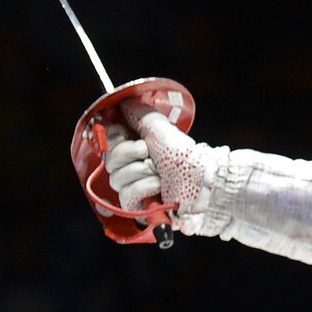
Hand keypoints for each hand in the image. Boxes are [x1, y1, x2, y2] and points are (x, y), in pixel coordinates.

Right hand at [104, 103, 221, 232]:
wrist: (203, 179)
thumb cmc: (184, 154)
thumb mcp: (160, 128)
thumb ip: (138, 114)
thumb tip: (123, 103)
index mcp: (136, 148)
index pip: (109, 142)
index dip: (114, 138)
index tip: (125, 133)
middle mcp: (133, 168)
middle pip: (110, 161)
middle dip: (129, 153)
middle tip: (148, 152)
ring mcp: (135, 189)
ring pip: (117, 179)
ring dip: (140, 171)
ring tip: (159, 172)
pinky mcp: (139, 208)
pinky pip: (126, 197)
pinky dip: (143, 187)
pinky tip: (158, 186)